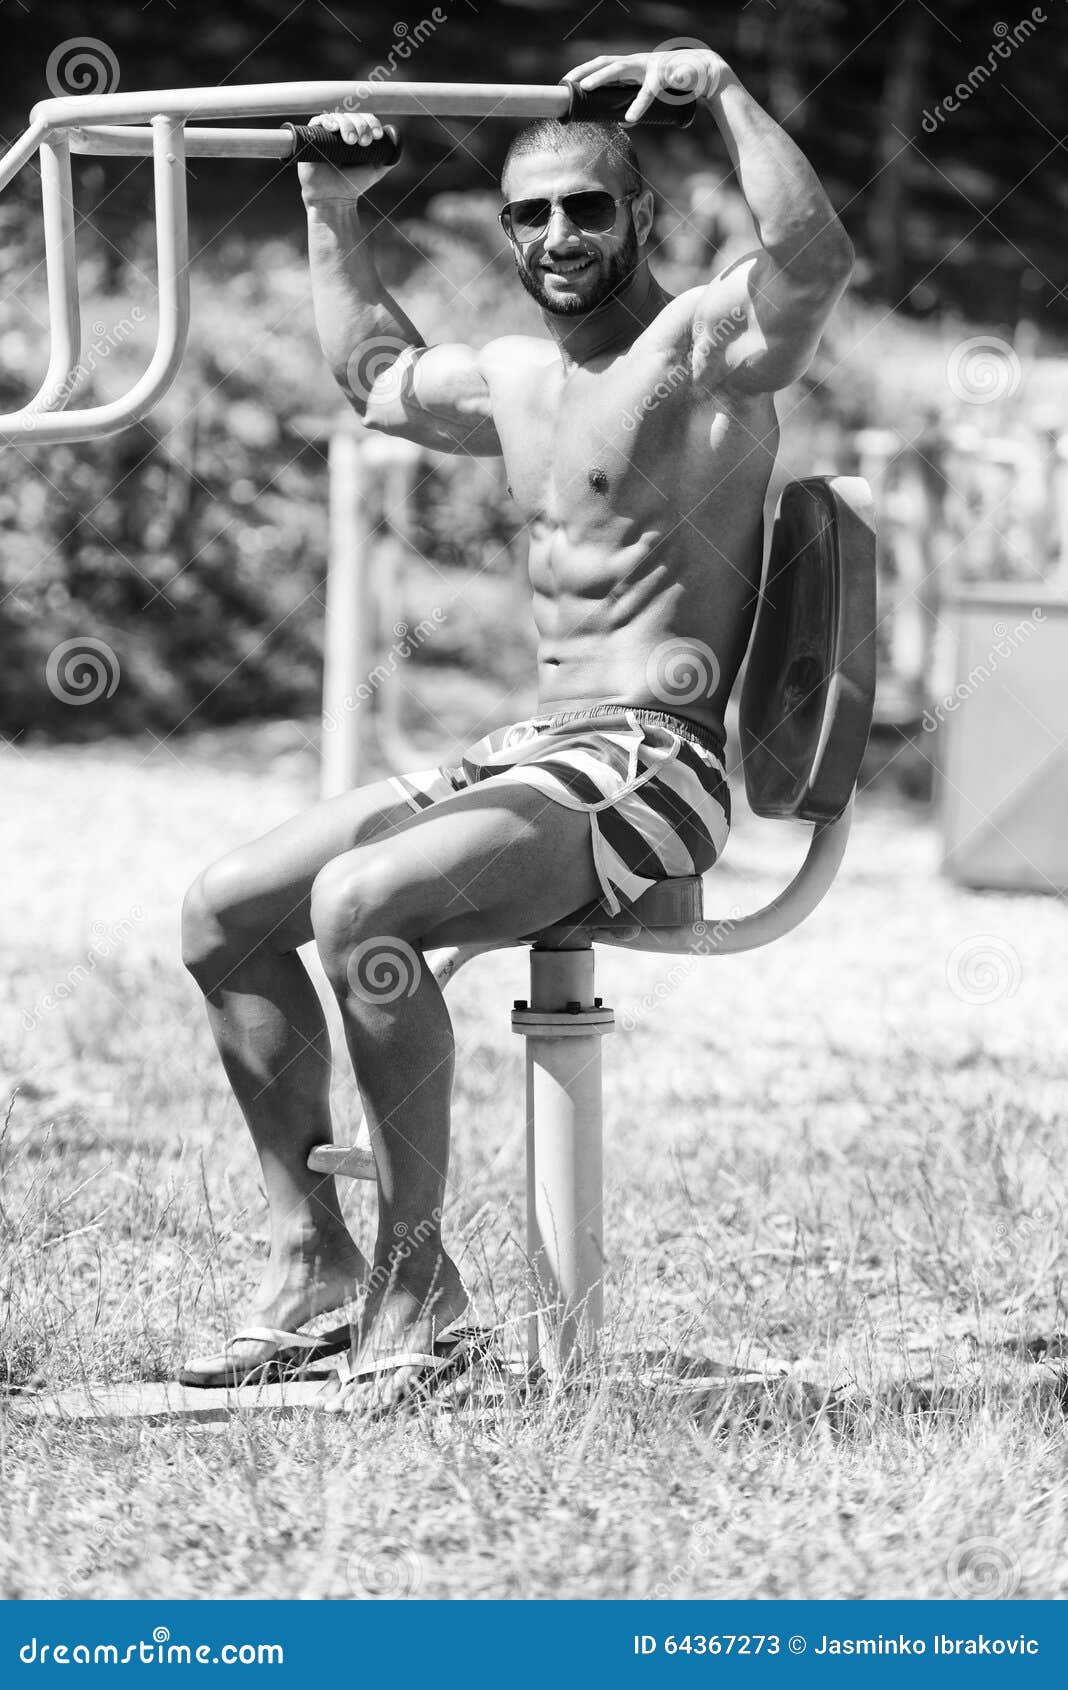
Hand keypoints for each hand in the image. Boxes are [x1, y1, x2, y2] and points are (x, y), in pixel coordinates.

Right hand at [298, 110, 398, 205]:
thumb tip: (397, 137)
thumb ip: (389, 155)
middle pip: (353, 116)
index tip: (377, 136)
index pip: (365, 119)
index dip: (372, 123)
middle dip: (361, 126)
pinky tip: (333, 128)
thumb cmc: (353, 184)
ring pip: (338, 117)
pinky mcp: (312, 137)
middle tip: (364, 142)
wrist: (334, 199)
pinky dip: (327, 121)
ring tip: (350, 141)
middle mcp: (342, 131)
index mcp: (357, 134)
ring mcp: (327, 133)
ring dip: (347, 125)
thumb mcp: (377, 170)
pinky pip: (318, 122)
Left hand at [562, 48, 728, 121]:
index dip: (584, 71)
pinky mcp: (663, 76)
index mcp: (633, 66)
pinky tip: (629, 118)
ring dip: (602, 77)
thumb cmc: (676, 85)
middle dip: (583, 71)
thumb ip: (635, 103)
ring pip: (620, 69)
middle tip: (567, 83)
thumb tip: (620, 121)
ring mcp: (649, 66)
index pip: (603, 65)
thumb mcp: (651, 94)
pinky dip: (638, 105)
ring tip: (586, 88)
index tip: (566, 82)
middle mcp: (637, 62)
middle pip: (604, 62)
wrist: (705, 74)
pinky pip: (648, 91)